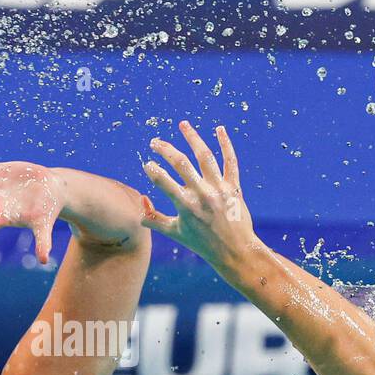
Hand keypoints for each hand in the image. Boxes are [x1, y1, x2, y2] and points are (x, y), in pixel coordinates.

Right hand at [140, 121, 256, 268]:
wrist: (234, 250)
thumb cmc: (202, 243)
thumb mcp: (175, 233)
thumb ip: (155, 219)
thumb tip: (140, 205)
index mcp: (185, 205)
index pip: (163, 181)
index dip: (152, 170)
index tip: (147, 164)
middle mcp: (202, 194)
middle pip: (181, 163)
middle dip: (165, 149)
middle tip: (155, 142)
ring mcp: (219, 188)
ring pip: (205, 156)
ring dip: (193, 137)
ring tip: (183, 124)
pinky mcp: (234, 186)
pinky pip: (230, 161)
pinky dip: (225, 144)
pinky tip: (218, 129)